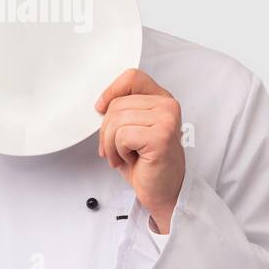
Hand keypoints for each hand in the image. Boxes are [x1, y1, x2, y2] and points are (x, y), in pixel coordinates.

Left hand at [95, 68, 184, 233]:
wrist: (162, 191)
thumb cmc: (146, 163)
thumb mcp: (131, 129)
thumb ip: (121, 110)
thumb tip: (101, 104)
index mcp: (161, 99)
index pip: (132, 77)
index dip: (112, 92)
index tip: (102, 109)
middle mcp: (168, 106)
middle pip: (117, 104)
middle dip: (107, 131)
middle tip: (117, 149)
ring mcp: (167, 119)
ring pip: (116, 120)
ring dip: (111, 144)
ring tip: (125, 155)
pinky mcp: (161, 136)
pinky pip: (122, 135)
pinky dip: (118, 152)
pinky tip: (132, 159)